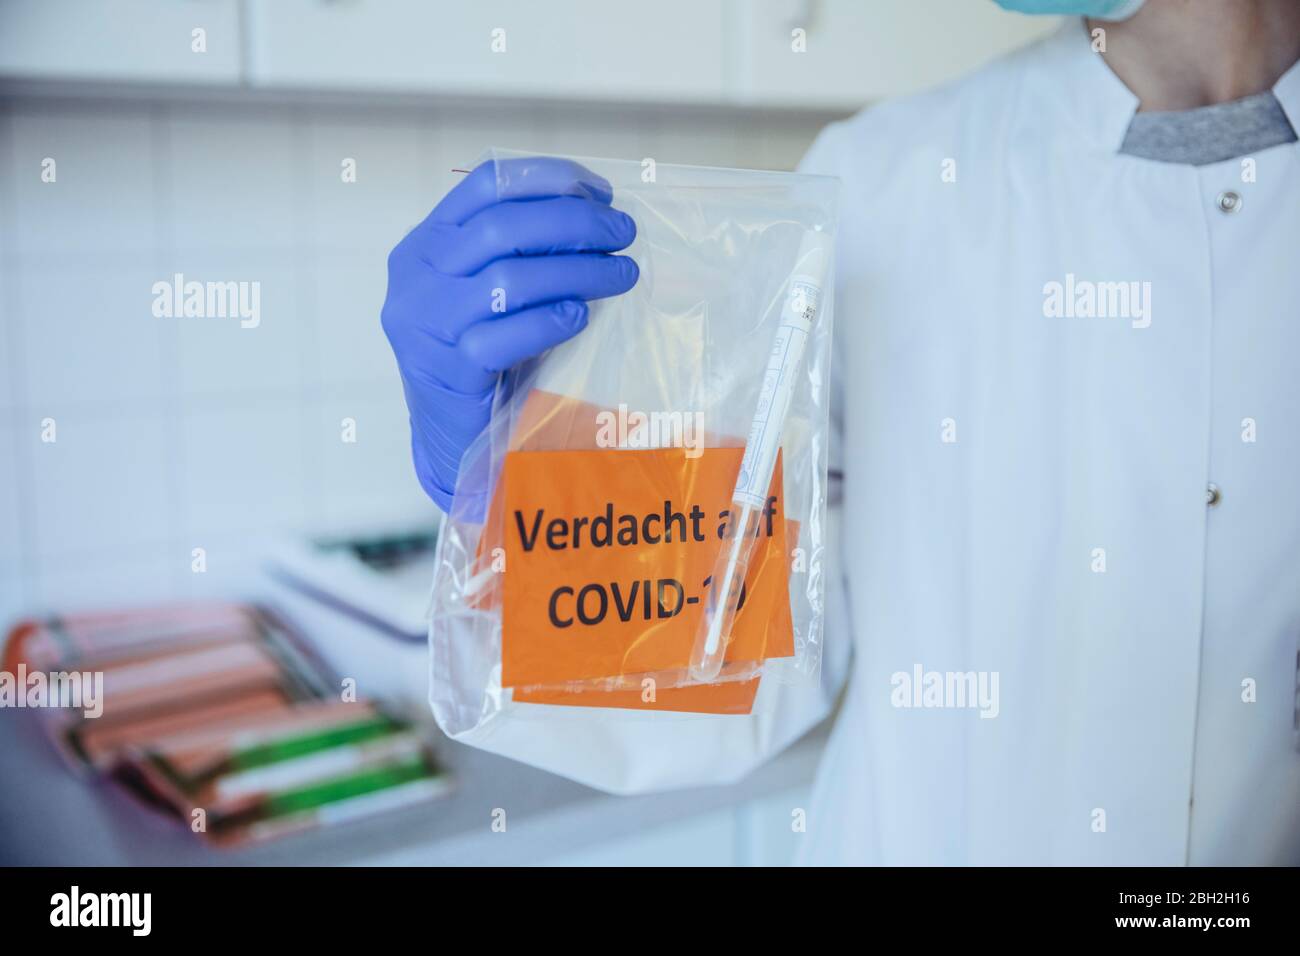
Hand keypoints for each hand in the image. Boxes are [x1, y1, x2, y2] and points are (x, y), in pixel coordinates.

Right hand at [382, 157, 638, 511]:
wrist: (451, 436)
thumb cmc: (482, 355)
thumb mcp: (489, 291)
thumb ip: (519, 252)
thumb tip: (596, 216)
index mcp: (426, 242)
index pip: (486, 183)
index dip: (550, 178)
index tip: (602, 194)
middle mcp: (417, 276)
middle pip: (502, 226)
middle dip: (575, 222)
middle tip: (623, 234)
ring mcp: (426, 325)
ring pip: (508, 280)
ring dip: (578, 272)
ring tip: (621, 275)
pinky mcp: (447, 371)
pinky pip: (505, 337)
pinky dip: (550, 321)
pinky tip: (580, 317)